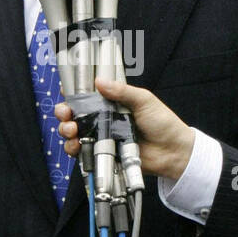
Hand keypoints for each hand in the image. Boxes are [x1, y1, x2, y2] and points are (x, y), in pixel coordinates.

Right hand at [55, 76, 194, 180]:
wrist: (173, 152)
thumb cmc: (163, 123)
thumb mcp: (144, 100)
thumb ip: (122, 91)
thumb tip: (99, 82)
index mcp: (112, 103)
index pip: (87, 95)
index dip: (73, 94)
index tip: (65, 92)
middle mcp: (104, 119)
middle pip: (75, 114)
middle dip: (64, 113)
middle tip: (66, 114)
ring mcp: (102, 137)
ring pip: (74, 132)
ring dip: (66, 130)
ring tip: (71, 130)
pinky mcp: (103, 154)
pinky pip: (83, 152)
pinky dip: (74, 149)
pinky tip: (76, 146)